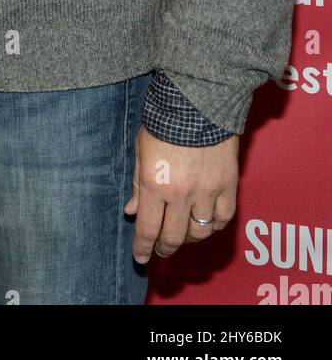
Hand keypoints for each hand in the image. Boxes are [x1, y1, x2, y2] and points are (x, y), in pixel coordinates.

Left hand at [125, 125, 237, 263]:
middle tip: (161, 250)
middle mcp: (181, 193)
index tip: (141, 258)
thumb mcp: (141, 150)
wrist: (197, 101)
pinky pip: (223, 218)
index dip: (143, 248)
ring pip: (199, 232)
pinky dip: (213, 226)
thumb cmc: (163, 122)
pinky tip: (206, 224)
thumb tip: (132, 210)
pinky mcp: (228, 185)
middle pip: (173, 236)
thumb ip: (138, 184)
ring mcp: (207, 191)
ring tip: (182, 236)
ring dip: (188, 238)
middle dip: (165, 248)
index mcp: (155, 183)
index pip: (148, 228)